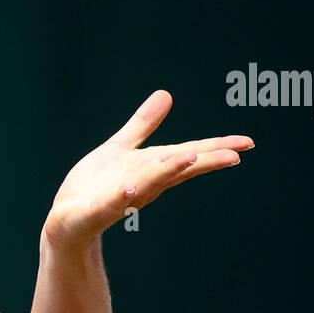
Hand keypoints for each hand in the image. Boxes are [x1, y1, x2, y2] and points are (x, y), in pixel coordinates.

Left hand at [44, 90, 253, 252]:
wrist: (66, 219)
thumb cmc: (96, 185)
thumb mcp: (121, 148)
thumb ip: (143, 124)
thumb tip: (166, 94)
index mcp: (151, 167)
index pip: (189, 153)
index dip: (216, 147)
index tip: (246, 142)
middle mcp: (143, 182)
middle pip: (178, 168)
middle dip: (205, 160)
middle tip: (235, 154)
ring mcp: (122, 197)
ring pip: (150, 183)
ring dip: (169, 170)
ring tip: (192, 157)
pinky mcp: (98, 209)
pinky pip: (113, 203)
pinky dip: (122, 196)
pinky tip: (129, 189)